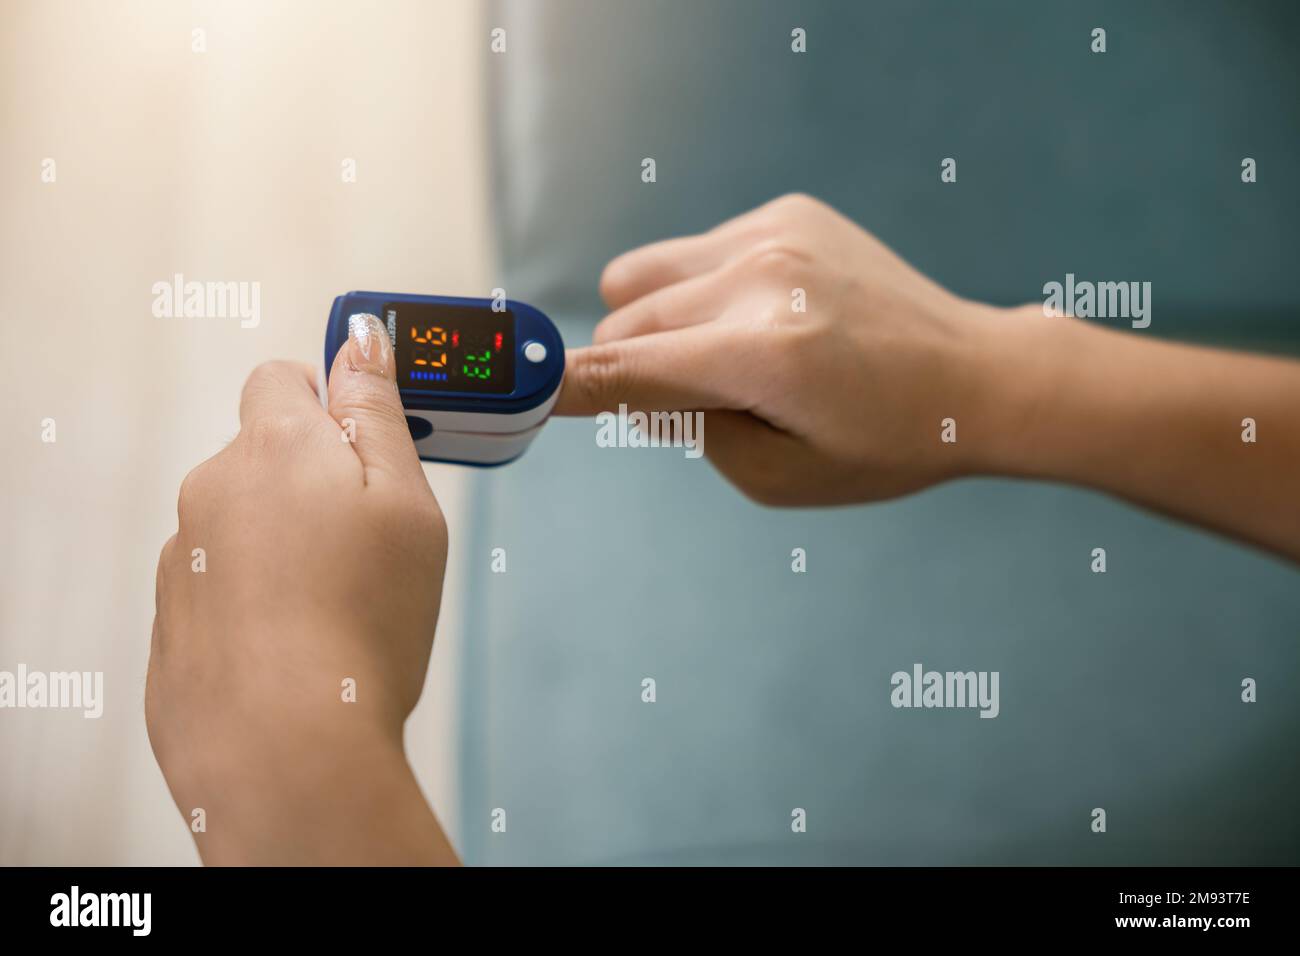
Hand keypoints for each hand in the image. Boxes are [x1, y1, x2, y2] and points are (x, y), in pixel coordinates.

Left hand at [147, 315, 457, 864]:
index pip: (284, 377)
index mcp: (273, 446)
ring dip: (287, 544)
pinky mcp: (173, 624)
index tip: (370, 443)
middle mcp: (212, 491)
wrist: (287, 751)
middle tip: (375, 541)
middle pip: (266, 454)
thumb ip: (377, 411)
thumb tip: (359, 341)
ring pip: (244, 524)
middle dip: (317, 481)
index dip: (332, 400)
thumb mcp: (405, 501)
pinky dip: (259, 600)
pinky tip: (302, 645)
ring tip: (342, 607)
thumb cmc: (363, 622)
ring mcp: (182, 561)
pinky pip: (223, 586)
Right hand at [556, 193, 1299, 561]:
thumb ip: (692, 432)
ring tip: (725, 354)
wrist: (976, 377)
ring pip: (644, 276)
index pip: (626, 371)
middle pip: (626, 323)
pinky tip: (768, 315)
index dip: (561, 386)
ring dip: (658, 322)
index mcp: (764, 356)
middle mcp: (761, 279)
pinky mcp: (788, 213)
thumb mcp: (780, 478)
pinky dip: (703, 290)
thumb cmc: (885, 445)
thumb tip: (632, 385)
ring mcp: (774, 234)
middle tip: (698, 401)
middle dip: (633, 369)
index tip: (514, 389)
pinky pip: (694, 252)